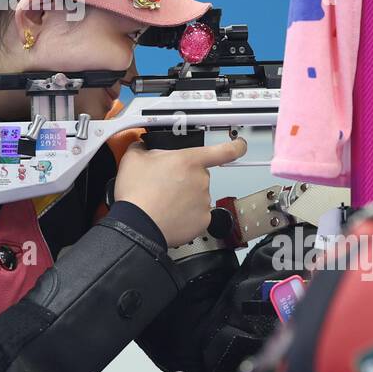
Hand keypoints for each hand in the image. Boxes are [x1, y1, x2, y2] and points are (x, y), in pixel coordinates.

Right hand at [113, 137, 247, 247]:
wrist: (137, 225)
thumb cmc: (138, 194)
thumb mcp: (133, 159)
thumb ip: (142, 148)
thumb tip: (142, 147)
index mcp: (189, 161)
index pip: (224, 150)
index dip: (236, 147)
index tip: (239, 145)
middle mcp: (201, 180)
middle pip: (198, 175)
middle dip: (184, 178)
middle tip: (165, 185)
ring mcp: (204, 201)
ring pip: (196, 195)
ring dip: (183, 197)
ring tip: (163, 202)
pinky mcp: (202, 221)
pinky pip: (196, 214)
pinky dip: (185, 215)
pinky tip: (170, 214)